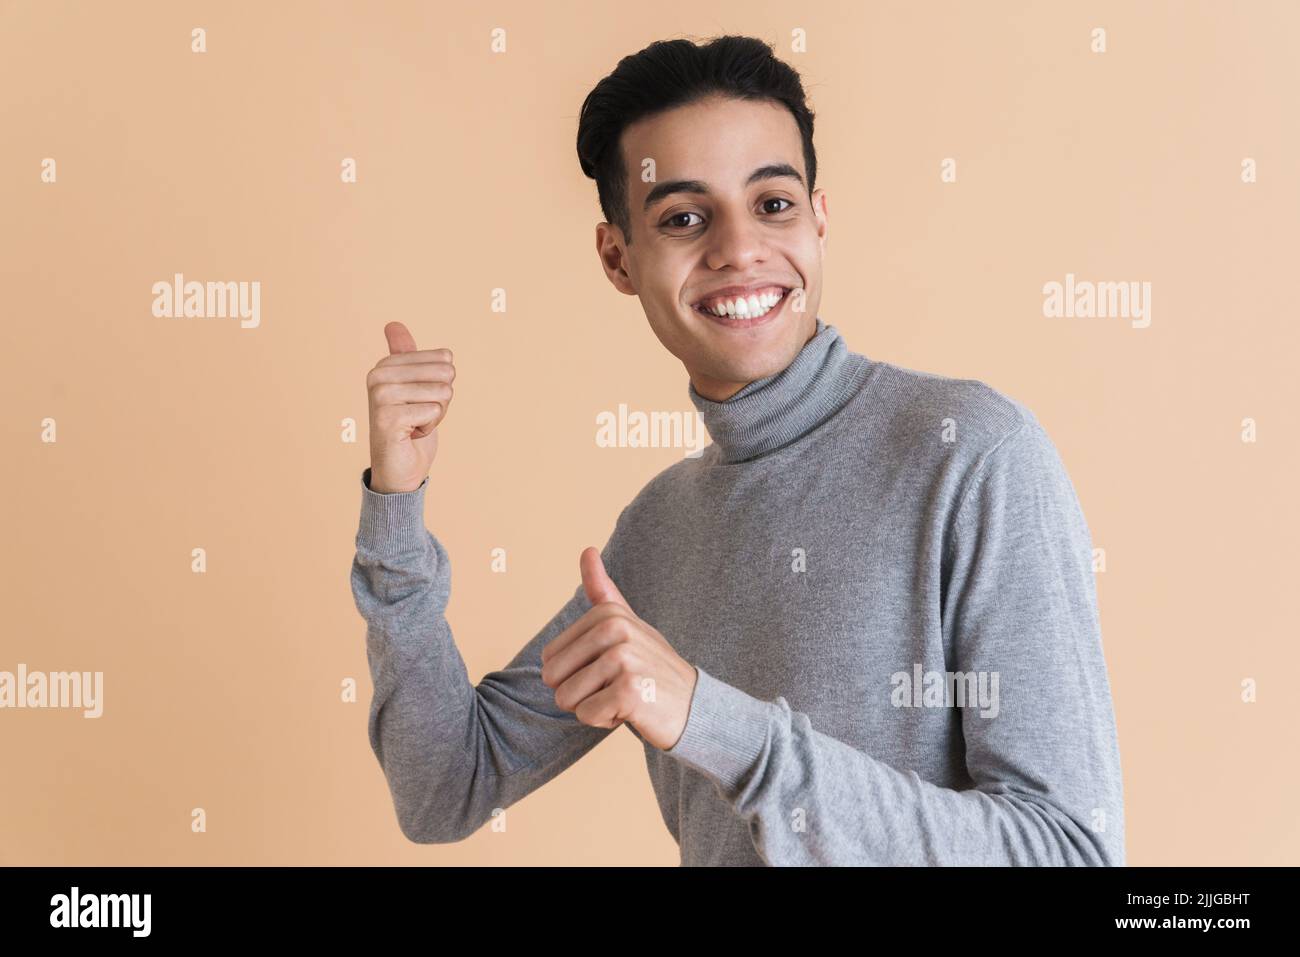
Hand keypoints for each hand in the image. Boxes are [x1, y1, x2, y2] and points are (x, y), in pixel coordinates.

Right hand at [366, 321, 454, 493]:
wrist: (399, 469)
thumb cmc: (410, 427)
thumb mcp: (414, 387)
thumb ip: (406, 356)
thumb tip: (393, 323)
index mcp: (385, 365)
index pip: (444, 359)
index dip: (443, 384)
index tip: (421, 401)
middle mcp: (378, 376)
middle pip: (445, 374)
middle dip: (442, 400)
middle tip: (420, 415)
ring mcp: (380, 396)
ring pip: (442, 393)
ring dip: (436, 416)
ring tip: (415, 425)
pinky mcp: (387, 417)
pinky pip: (433, 412)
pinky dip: (429, 428)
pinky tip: (410, 435)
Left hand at [540, 547, 697, 750]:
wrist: (693, 705)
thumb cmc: (652, 667)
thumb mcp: (628, 624)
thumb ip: (603, 590)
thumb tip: (587, 549)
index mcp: (608, 614)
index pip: (550, 657)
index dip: (574, 673)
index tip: (609, 670)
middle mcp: (616, 630)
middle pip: (553, 678)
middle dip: (577, 693)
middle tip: (614, 687)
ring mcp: (624, 659)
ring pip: (567, 699)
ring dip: (592, 707)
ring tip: (624, 696)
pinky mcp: (630, 691)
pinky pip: (587, 715)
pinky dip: (605, 721)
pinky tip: (632, 710)